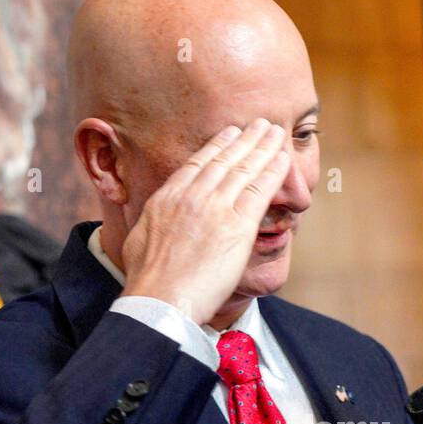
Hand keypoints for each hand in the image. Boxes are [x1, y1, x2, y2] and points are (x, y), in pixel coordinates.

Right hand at [121, 119, 290, 323]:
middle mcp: (192, 196)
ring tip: (276, 133)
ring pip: (245, 169)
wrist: (160, 299)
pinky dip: (273, 171)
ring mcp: (216, 209)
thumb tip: (151, 225)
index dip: (218, 146)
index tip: (230, 133)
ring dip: (263, 147)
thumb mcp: (138, 241)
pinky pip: (260, 191)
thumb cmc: (147, 281)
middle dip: (245, 139)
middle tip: (260, 124)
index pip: (197, 164)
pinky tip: (284, 159)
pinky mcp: (238, 227)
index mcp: (168, 198)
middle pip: (224, 160)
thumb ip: (151, 225)